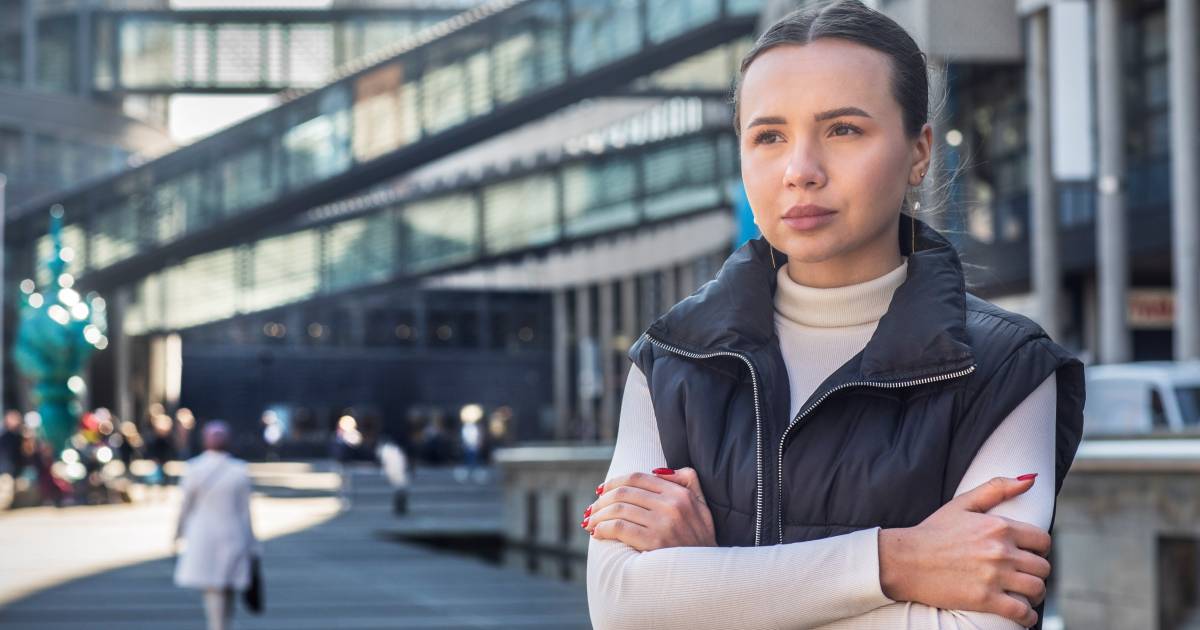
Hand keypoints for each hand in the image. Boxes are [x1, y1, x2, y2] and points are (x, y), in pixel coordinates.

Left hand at [584, 467, 715, 550]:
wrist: (709, 573)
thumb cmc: (701, 540)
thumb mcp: (702, 504)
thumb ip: (687, 480)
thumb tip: (657, 470)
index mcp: (680, 492)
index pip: (637, 477)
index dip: (614, 482)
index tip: (600, 491)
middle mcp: (672, 505)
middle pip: (624, 492)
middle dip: (601, 500)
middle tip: (591, 509)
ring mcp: (663, 523)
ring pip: (618, 509)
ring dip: (598, 515)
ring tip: (590, 522)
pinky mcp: (654, 542)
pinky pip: (619, 528)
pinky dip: (603, 528)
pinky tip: (597, 533)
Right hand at [878, 475, 1051, 627]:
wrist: (904, 560)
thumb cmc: (931, 532)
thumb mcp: (962, 504)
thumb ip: (996, 488)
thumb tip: (1030, 479)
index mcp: (999, 526)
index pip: (1042, 540)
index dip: (1041, 549)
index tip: (1031, 554)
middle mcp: (1001, 551)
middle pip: (1043, 567)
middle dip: (1037, 572)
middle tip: (1026, 575)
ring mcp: (994, 577)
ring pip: (1036, 589)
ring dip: (1035, 594)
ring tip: (1025, 595)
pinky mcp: (985, 599)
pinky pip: (1022, 613)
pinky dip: (1027, 617)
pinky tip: (1023, 615)